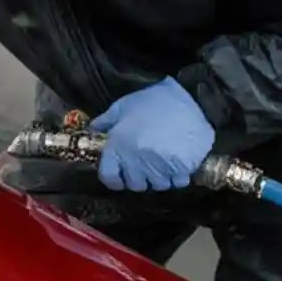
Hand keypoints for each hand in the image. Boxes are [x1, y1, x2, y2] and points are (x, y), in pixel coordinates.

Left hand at [90, 76, 214, 191]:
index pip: (109, 178)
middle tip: (145, 165)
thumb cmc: (152, 100)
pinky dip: (179, 175)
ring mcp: (161, 166)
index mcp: (118, 147)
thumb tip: (91, 131)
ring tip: (163, 162)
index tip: (120, 175)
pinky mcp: (184, 167)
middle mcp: (137, 161)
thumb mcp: (121, 107)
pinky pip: (179, 181)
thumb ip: (104, 122)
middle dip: (139, 177)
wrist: (190, 95)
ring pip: (158, 185)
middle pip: (135, 185)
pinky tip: (178, 162)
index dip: (114, 179)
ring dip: (160, 177)